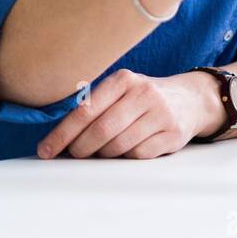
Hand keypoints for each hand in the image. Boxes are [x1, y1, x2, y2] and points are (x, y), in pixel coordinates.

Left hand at [35, 69, 223, 159]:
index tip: (46, 151)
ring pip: (118, 146)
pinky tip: (129, 148)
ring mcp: (161, 114)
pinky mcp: (173, 134)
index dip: (62, 134)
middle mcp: (144, 93)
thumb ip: (94, 106)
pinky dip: (127, 157)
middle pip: (101, 131)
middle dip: (81, 149)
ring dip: (104, 155)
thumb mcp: (121, 90)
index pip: (85, 110)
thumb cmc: (144, 98)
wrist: (191, 99)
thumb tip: (58, 140)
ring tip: (104, 150)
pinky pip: (138, 155)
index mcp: (124, 80)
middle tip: (75, 155)